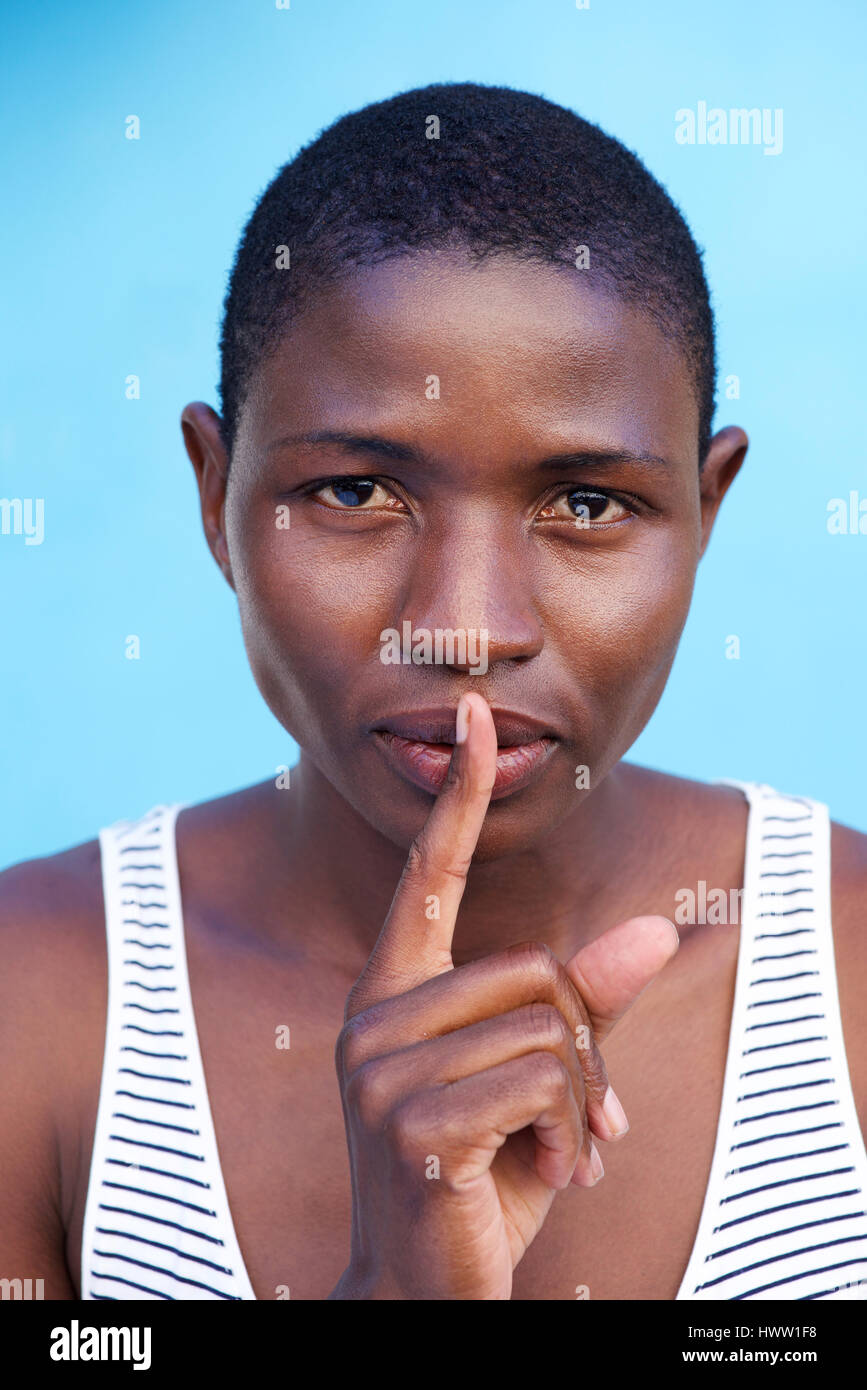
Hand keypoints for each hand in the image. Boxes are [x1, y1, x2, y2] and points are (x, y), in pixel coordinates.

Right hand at [330, 692, 677, 1299]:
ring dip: (584, 1099)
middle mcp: (373, 1018)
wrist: (425, 1291)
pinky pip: (543, 1080)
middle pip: (534, 968)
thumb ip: (586, 1004)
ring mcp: (380, 1070)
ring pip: (549, 1029)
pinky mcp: (410, 1122)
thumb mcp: (540, 1081)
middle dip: (586, 1044)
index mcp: (394, 995)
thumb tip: (655, 928)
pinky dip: (571, 1132)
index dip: (458, 796)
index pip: (426, 875)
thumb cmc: (482, 1175)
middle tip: (587, 1114)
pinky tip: (548, 1172)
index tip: (473, 713)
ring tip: (564, 1151)